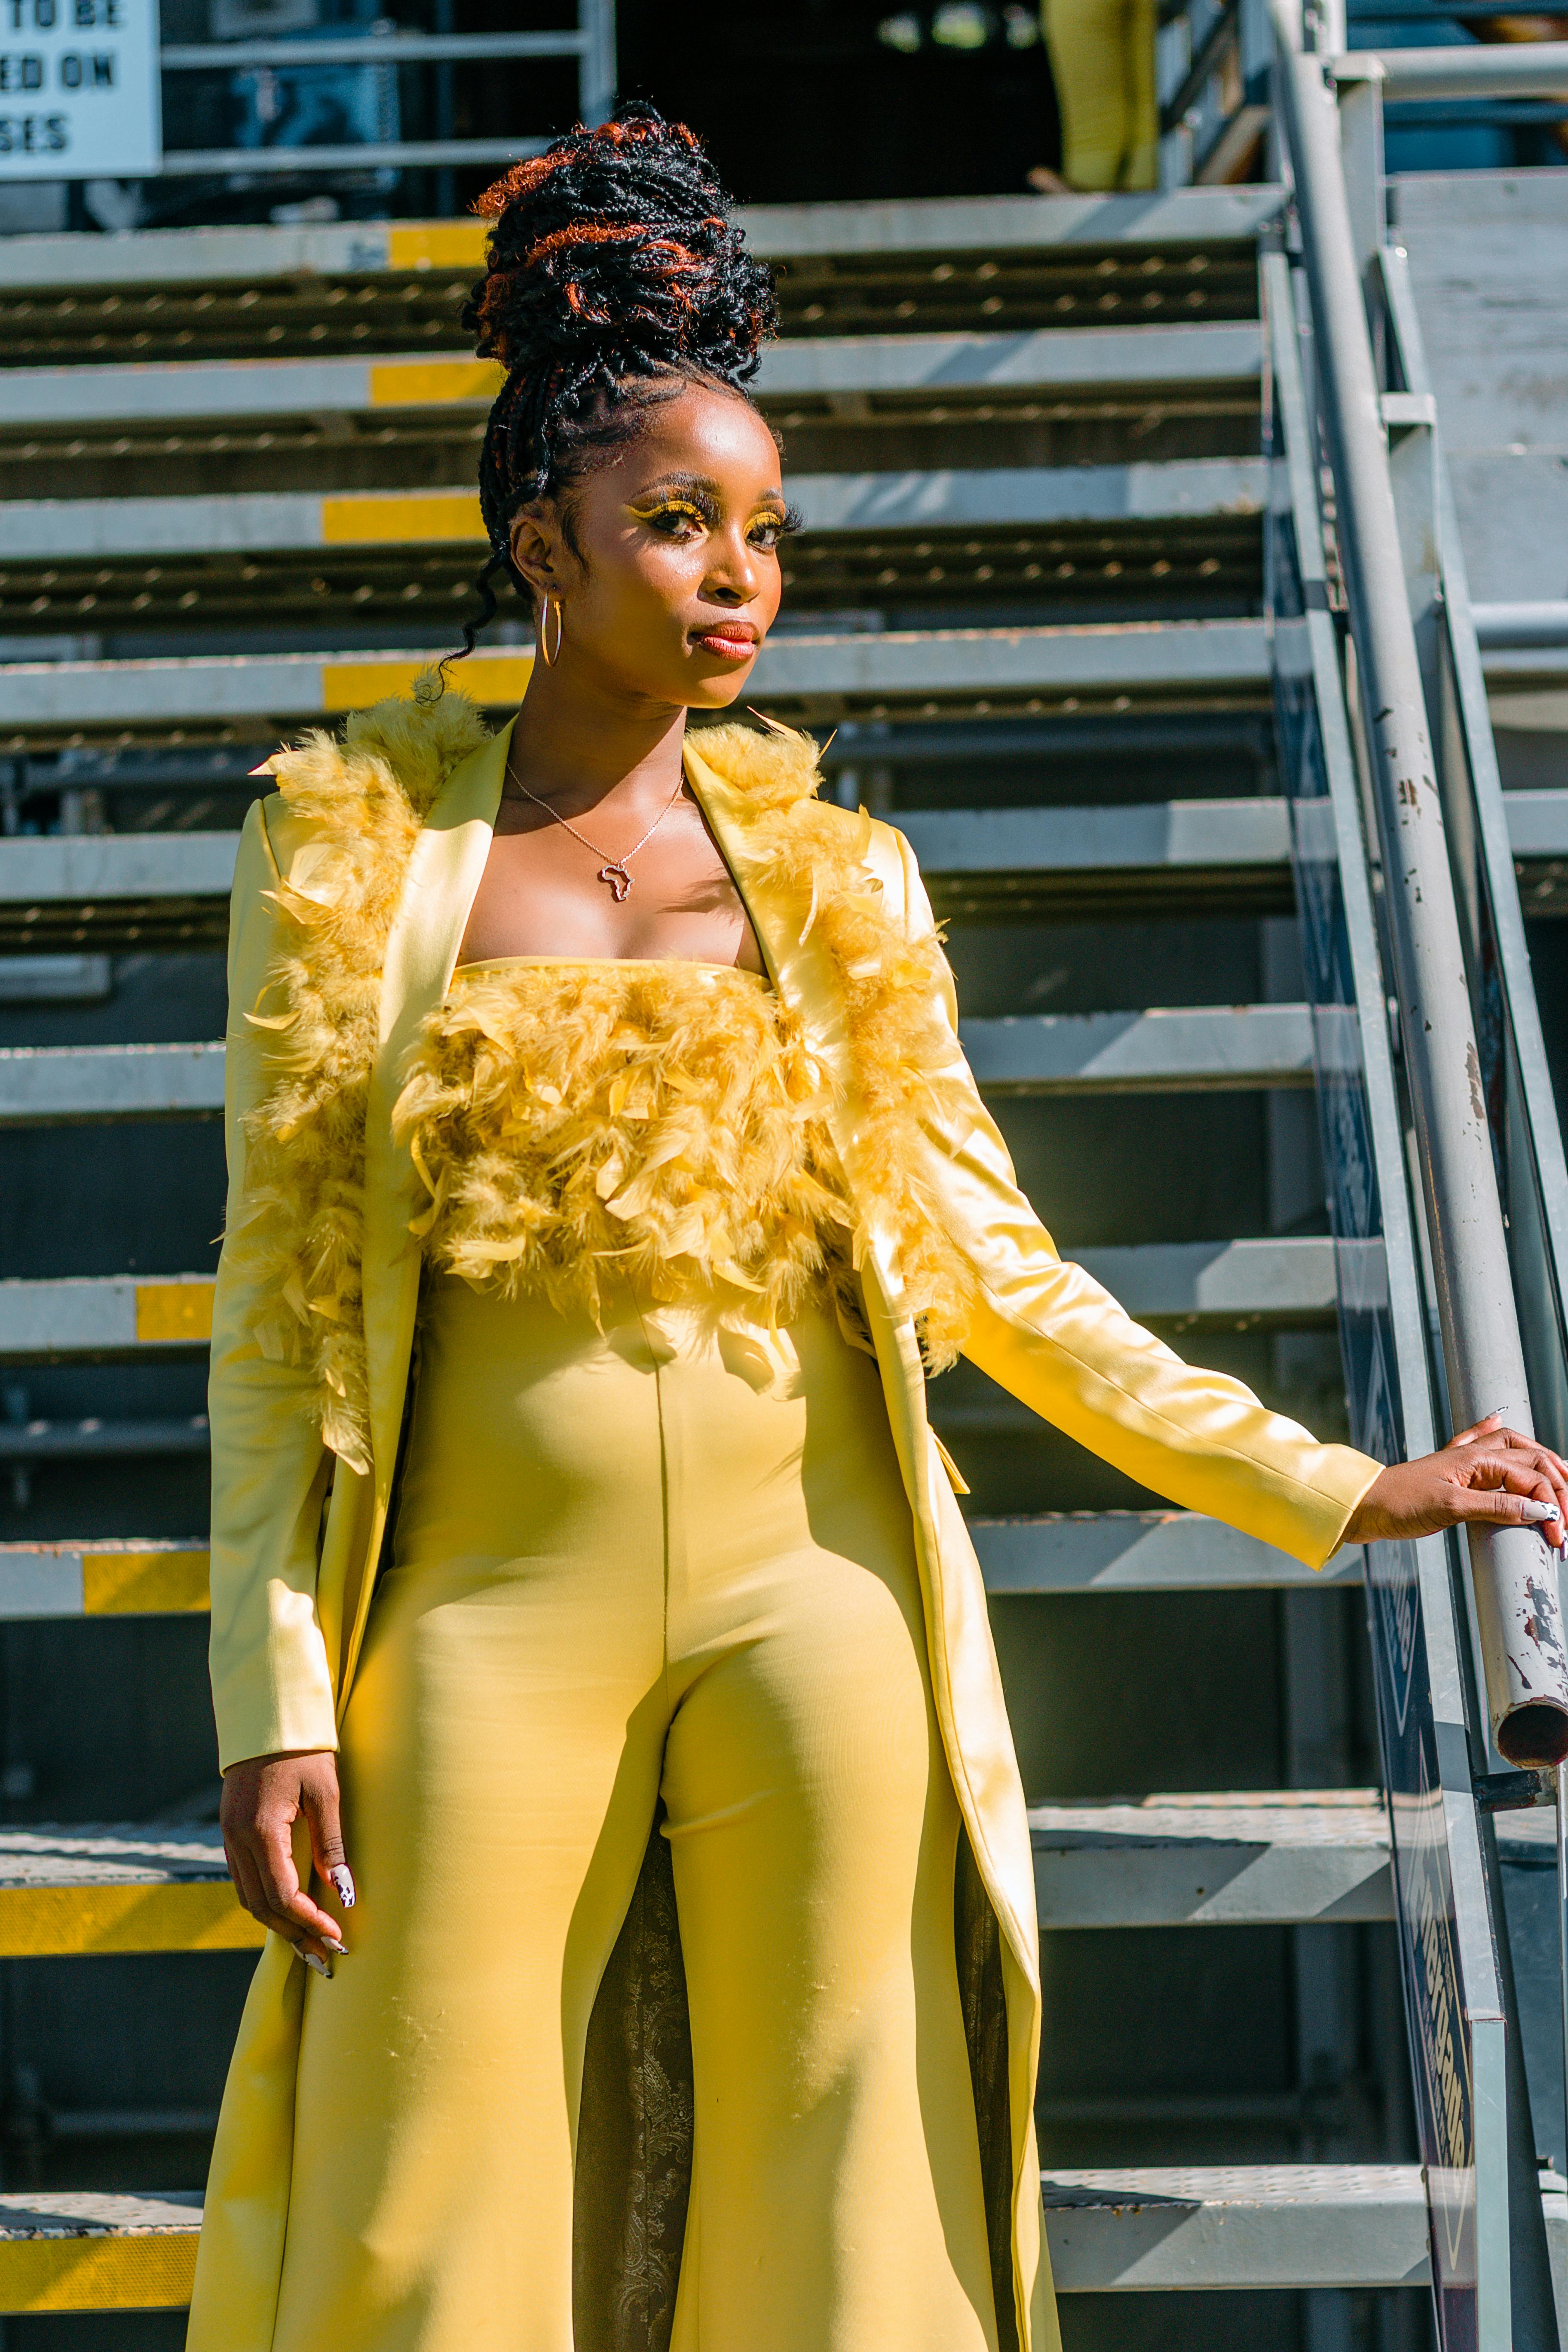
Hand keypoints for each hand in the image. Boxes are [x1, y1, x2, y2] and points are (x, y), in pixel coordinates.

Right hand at [220, 1749, 354, 1971]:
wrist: (266, 1716)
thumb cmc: (303, 1749)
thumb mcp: (325, 1791)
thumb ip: (331, 1843)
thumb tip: (343, 1892)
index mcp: (260, 1830)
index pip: (282, 1894)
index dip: (309, 1921)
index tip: (337, 1937)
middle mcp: (237, 1839)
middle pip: (261, 1905)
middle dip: (294, 1934)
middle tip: (326, 1956)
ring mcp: (228, 1836)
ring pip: (249, 1897)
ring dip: (279, 1923)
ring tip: (311, 1942)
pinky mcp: (231, 1831)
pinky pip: (244, 1879)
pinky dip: (266, 1901)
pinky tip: (290, 1910)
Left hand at [1344, 1412, 1567, 1551]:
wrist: (1362, 1506)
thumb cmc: (1399, 1502)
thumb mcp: (1452, 1507)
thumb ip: (1497, 1507)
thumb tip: (1541, 1511)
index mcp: (1477, 1458)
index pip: (1532, 1478)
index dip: (1553, 1506)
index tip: (1560, 1538)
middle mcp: (1475, 1456)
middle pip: (1531, 1461)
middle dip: (1557, 1486)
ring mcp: (1464, 1463)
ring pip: (1513, 1452)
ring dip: (1540, 1463)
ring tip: (1564, 1473)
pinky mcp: (1454, 1475)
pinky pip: (1479, 1444)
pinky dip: (1492, 1432)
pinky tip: (1497, 1417)